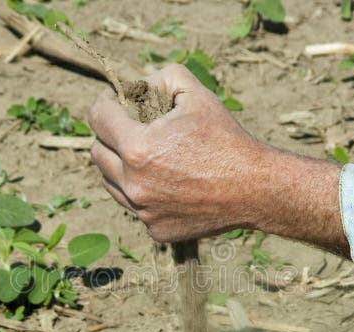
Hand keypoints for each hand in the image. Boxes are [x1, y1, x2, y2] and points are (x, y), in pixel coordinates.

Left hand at [88, 64, 269, 241]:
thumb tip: (138, 85)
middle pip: (97, 153)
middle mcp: (134, 184)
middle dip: (108, 135)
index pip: (98, 118)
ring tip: (146, 154)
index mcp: (138, 148)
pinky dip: (143, 193)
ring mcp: (143, 212)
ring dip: (120, 165)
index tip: (114, 101)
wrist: (256, 189)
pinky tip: (166, 182)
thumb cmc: (227, 139)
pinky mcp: (156, 231)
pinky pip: (135, 207)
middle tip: (128, 126)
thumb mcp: (197, 94)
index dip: (105, 103)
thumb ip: (163, 78)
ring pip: (111, 183)